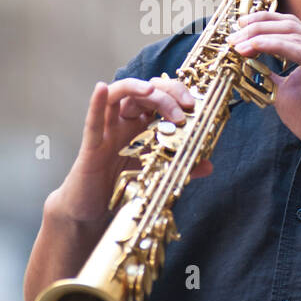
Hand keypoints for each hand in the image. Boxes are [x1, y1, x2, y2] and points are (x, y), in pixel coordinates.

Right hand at [50, 76, 213, 233]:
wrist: (92, 212)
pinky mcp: (91, 147)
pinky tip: (101, 88)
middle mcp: (123, 123)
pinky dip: (96, 103)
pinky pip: (93, 122)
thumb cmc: (119, 188)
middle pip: (142, 93)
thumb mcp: (155, 175)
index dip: (176, 95)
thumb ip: (180, 168)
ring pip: (117, 97)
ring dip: (135, 88)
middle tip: (184, 107)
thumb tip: (208, 165)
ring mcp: (106, 132)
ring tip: (151, 90)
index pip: (158, 98)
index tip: (193, 105)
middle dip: (165, 94)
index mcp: (140, 126)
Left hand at [226, 11, 300, 162]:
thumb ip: (272, 73)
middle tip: (234, 35)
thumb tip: (250, 61)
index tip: (239, 25)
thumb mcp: (285, 90)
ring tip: (238, 43)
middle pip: (290, 25)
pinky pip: (300, 51)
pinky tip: (254, 47)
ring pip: (293, 35)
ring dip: (260, 36)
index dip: (264, 20)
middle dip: (258, 26)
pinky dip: (274, 46)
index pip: (291, 25)